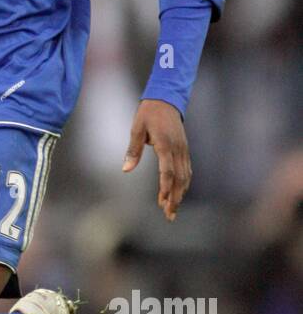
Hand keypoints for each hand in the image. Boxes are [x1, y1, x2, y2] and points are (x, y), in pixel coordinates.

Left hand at [122, 99, 191, 221]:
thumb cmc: (148, 113)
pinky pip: (187, 170)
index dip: (165, 188)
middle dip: (175, 198)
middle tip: (169, 215)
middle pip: (179, 178)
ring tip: (172, 209)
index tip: (163, 202)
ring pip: (185, 176)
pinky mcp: (185, 149)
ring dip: (179, 194)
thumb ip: (133, 150)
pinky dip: (183, 184)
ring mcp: (183, 149)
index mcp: (165, 144)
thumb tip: (126, 169)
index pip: (167, 171)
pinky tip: (178, 193)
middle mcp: (178, 149)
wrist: (166, 99)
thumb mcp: (137, 129)